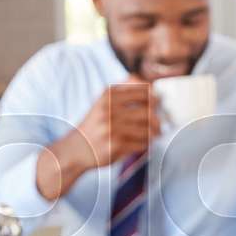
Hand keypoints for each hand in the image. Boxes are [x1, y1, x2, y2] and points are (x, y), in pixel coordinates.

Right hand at [38, 81, 160, 199]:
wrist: (76, 149)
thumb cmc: (95, 125)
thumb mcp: (104, 102)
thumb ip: (124, 92)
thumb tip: (152, 87)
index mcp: (109, 95)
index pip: (143, 90)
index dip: (154, 97)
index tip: (157, 104)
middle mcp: (110, 109)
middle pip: (148, 110)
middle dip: (157, 118)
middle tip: (159, 124)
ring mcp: (113, 127)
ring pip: (147, 128)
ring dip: (155, 133)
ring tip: (155, 134)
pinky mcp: (116, 145)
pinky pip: (142, 143)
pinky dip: (147, 144)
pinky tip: (145, 143)